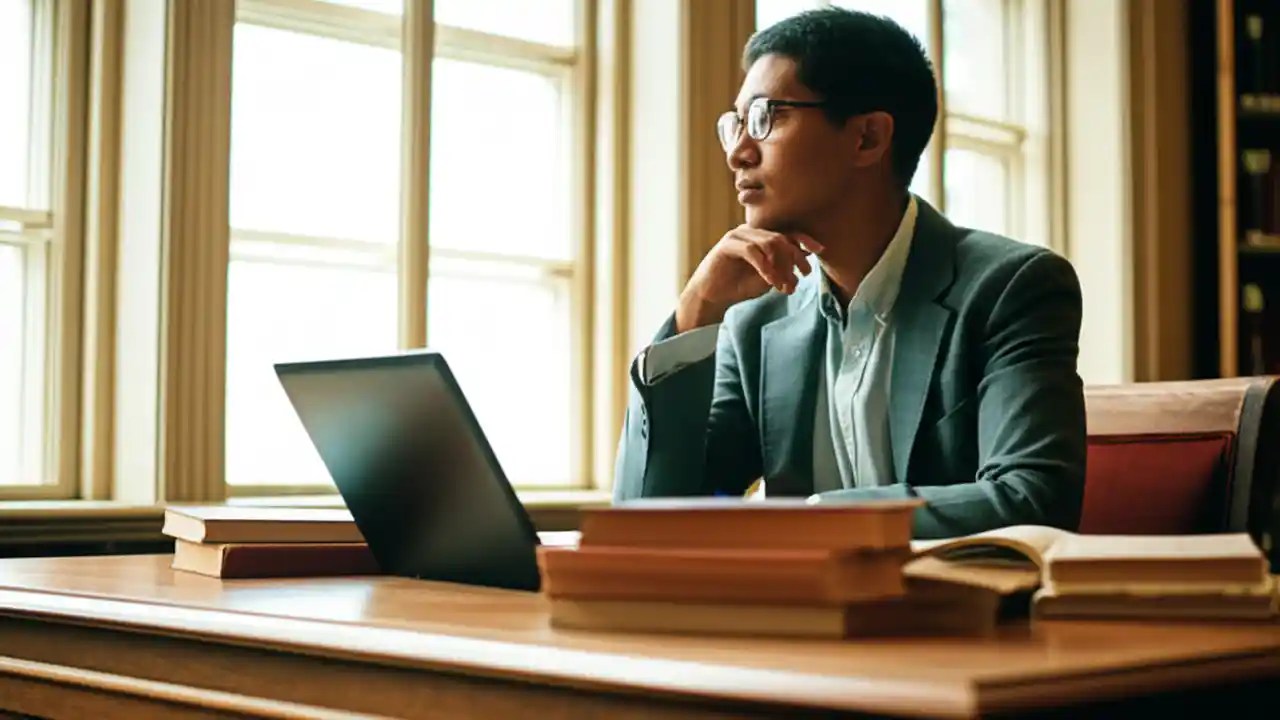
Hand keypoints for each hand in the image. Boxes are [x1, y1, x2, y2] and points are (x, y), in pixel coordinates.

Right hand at [675, 226, 823, 331]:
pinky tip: (770, 281)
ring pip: (769, 242)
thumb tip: (803, 266)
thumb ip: (783, 269)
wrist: (712, 296)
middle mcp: (751, 231)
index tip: (819, 250)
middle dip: (794, 259)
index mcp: (761, 236)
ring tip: (783, 286)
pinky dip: (765, 267)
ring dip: (780, 266)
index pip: (787, 232)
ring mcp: (738, 235)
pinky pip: (753, 251)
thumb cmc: (739, 286)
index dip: (804, 240)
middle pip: (781, 238)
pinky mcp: (727, 245)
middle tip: (799, 278)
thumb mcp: (769, 278)